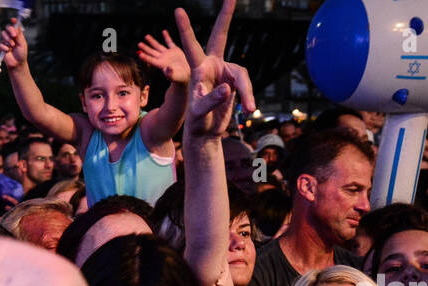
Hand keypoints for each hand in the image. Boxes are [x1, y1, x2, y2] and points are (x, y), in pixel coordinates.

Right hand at [0, 18, 27, 68]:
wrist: (17, 64)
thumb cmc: (21, 54)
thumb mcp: (22, 43)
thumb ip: (19, 35)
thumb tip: (17, 26)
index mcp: (17, 35)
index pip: (14, 25)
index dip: (13, 21)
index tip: (13, 20)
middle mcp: (11, 36)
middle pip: (7, 27)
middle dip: (10, 30)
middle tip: (14, 36)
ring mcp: (6, 41)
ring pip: (3, 34)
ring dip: (8, 40)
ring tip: (12, 46)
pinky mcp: (1, 47)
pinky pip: (0, 44)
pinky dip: (4, 47)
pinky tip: (8, 51)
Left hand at [137, 30, 190, 88]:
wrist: (187, 74)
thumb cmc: (180, 78)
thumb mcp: (175, 77)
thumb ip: (171, 73)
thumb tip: (168, 68)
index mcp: (161, 65)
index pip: (151, 60)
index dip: (145, 57)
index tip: (139, 54)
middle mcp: (163, 58)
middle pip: (152, 52)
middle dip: (145, 48)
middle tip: (139, 44)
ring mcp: (168, 54)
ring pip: (158, 46)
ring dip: (152, 41)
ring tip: (146, 36)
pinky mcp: (175, 50)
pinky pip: (169, 42)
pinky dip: (167, 37)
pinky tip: (163, 31)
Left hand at [176, 0, 255, 137]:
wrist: (206, 131)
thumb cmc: (197, 121)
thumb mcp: (199, 113)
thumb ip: (211, 100)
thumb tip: (227, 88)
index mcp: (198, 69)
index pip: (191, 46)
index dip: (186, 29)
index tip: (178, 11)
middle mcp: (211, 65)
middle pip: (220, 36)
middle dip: (226, 16)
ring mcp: (225, 72)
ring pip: (241, 75)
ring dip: (246, 92)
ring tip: (249, 108)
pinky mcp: (235, 81)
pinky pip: (246, 85)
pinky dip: (249, 97)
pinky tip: (249, 109)